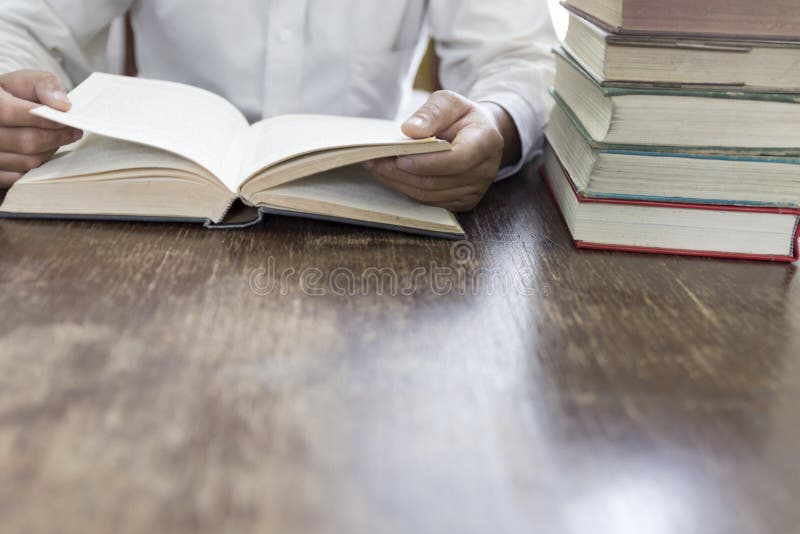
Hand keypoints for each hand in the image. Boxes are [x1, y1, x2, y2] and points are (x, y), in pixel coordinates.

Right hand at [0, 70, 81, 187]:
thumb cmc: (11, 96)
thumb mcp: (24, 82)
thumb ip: (44, 85)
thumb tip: (63, 105)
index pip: (9, 112)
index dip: (42, 119)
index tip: (66, 120)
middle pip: (24, 142)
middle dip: (55, 138)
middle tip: (73, 132)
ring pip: (26, 162)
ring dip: (48, 152)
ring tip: (56, 140)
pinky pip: (21, 177)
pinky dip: (36, 166)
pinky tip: (40, 152)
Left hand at [363, 90, 519, 211]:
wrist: (480, 135)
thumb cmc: (462, 116)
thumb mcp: (449, 102)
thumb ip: (432, 113)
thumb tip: (410, 130)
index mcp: (486, 142)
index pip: (457, 159)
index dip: (427, 163)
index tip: (400, 159)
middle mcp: (484, 171)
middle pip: (437, 181)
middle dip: (402, 173)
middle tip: (373, 160)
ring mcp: (475, 191)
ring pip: (430, 195)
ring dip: (399, 183)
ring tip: (375, 167)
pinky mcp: (463, 203)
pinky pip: (429, 201)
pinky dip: (406, 189)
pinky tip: (389, 176)